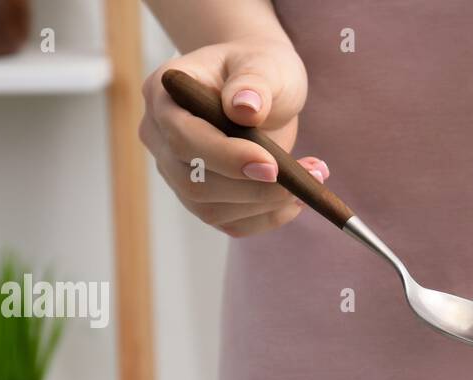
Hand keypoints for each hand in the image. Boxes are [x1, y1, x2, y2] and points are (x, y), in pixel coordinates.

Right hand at [140, 40, 327, 236]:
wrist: (259, 88)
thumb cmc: (259, 68)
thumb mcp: (263, 62)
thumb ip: (254, 81)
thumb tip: (244, 108)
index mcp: (163, 94)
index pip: (182, 138)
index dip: (226, 156)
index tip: (272, 165)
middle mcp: (160, 137)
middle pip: (193, 182)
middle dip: (254, 188)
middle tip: (308, 175)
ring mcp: (177, 172)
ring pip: (210, 209)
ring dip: (267, 204)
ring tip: (312, 180)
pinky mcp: (201, 198)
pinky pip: (230, 223)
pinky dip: (268, 217)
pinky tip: (296, 199)